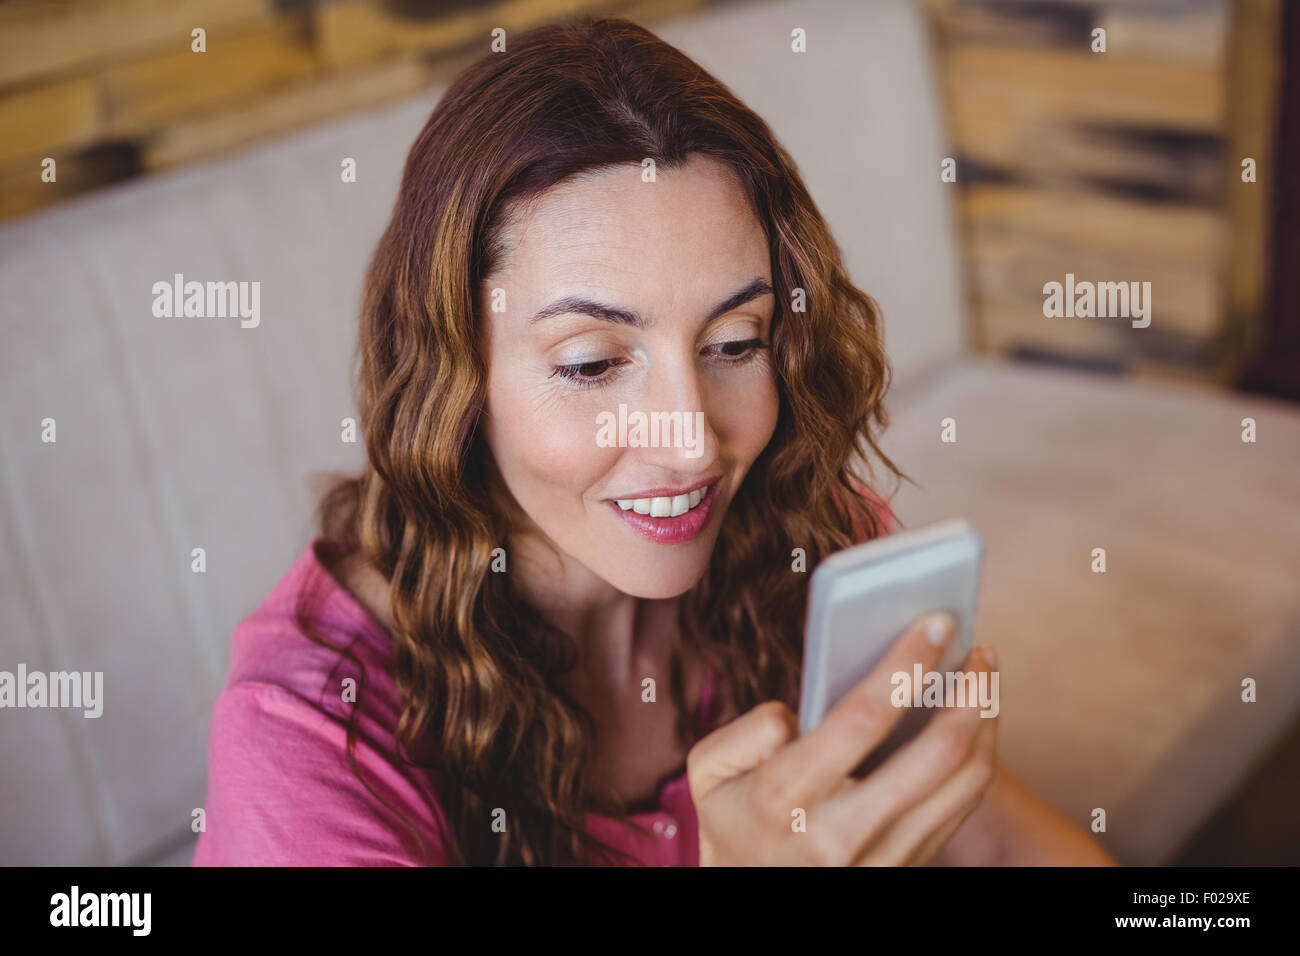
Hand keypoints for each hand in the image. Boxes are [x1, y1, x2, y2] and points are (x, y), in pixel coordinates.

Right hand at [688, 612, 997, 864]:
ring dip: (985, 722)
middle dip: (969, 691)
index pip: (862, 718)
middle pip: (937, 754)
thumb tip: (802, 711)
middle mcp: (841, 835)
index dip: (905, 664)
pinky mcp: (907, 870)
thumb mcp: (709, 773)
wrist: (750, 900)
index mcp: (785, 796)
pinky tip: (973, 723)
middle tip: (980, 650)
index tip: (935, 624)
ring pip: (964, 783)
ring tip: (983, 680)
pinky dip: (978, 758)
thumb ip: (747, 729)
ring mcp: (882, 861)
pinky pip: (961, 809)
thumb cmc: (733, 822)